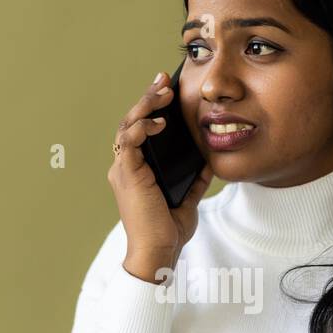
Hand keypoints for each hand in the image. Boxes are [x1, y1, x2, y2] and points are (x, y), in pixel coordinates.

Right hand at [109, 69, 214, 282]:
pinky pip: (129, 142)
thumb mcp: (188, 199)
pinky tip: (159, 121)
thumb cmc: (169, 230)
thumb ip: (195, 180)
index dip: (151, 108)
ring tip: (162, 91)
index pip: (141, 130)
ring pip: (128, 125)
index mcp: (136, 170)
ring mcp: (123, 169)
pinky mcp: (126, 174)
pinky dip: (143, 127)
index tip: (166, 90)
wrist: (160, 251)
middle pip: (132, 121)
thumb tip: (208, 163)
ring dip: (145, 105)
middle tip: (163, 80)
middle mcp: (125, 166)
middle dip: (148, 98)